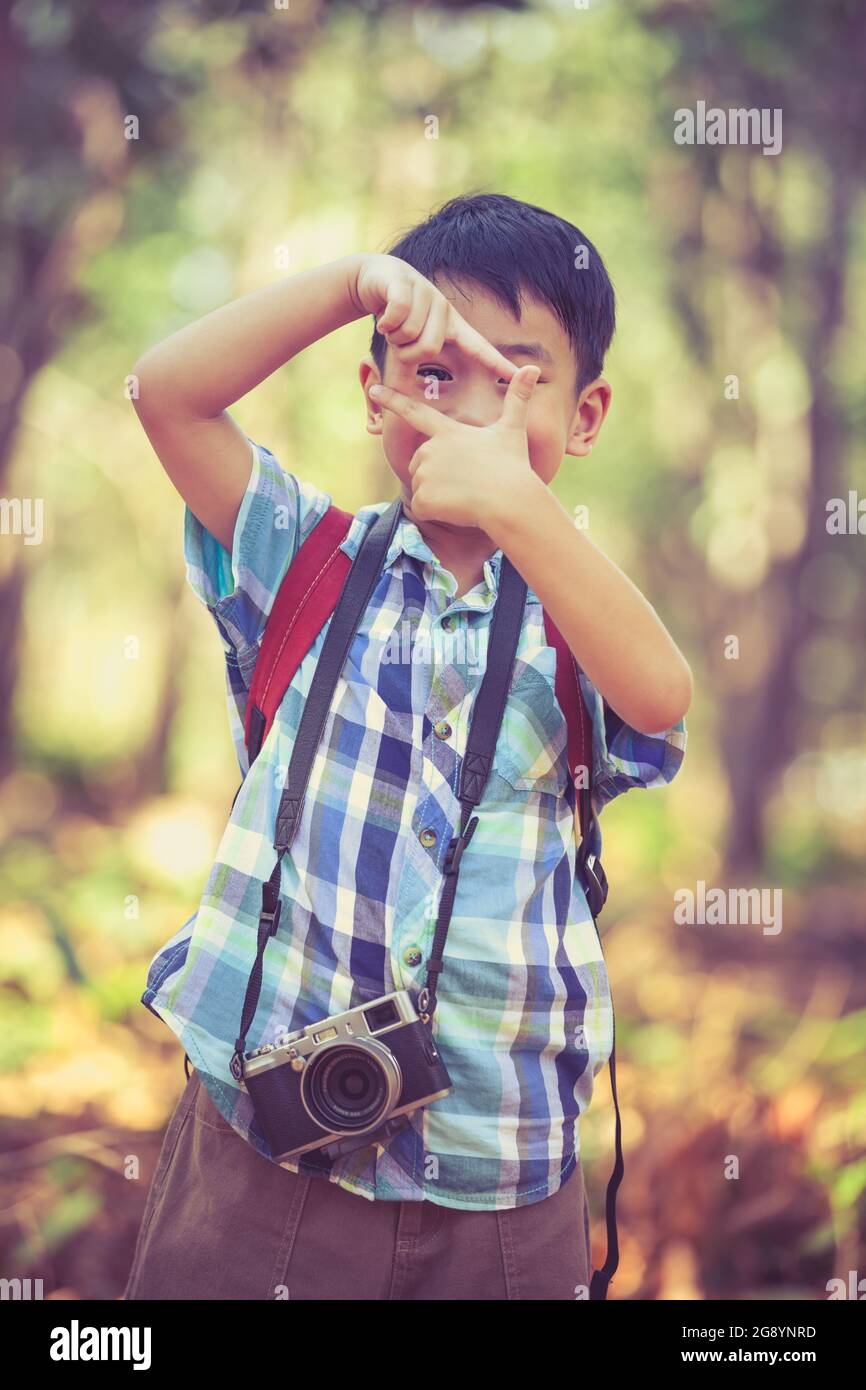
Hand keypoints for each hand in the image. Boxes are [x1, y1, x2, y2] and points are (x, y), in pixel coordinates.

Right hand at [351, 252, 517, 385]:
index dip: (497, 362)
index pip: (479, 348)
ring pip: (410, 332)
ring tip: (392, 324)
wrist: (376, 279)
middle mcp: (445, 310)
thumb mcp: (407, 346)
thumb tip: (400, 404)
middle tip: (398, 339)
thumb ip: (406, 373)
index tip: (518, 375)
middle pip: (429, 348)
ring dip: (392, 335)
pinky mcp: (406, 284)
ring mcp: (428, 294)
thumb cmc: (396, 317)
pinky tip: (382, 318)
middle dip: (405, 350)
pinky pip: (398, 314)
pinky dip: (385, 322)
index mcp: (453, 327)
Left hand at [369, 364, 542, 530]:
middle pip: (421, 461)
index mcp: (448, 431)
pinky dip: (436, 511)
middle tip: (466, 480)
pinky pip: (422, 506)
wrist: (509, 502)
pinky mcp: (424, 497)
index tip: (373, 389)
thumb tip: (533, 368)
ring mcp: (425, 473)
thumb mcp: (513, 430)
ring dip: (438, 493)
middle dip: (437, 473)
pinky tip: (456, 508)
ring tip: (465, 493)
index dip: (393, 399)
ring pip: (421, 485)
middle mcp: (431, 449)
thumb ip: (518, 399)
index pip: (415, 411)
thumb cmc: (513, 466)